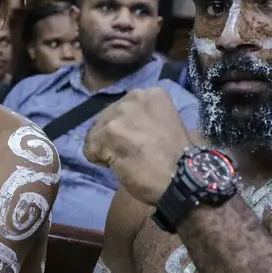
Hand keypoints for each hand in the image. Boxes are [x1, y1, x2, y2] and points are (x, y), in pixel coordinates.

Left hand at [84, 88, 190, 204]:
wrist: (182, 178)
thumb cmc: (177, 158)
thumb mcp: (164, 124)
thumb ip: (143, 118)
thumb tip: (123, 127)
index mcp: (152, 94)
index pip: (123, 108)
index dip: (125, 128)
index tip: (138, 142)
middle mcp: (135, 97)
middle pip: (107, 117)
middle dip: (113, 137)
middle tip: (129, 153)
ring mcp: (121, 114)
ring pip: (97, 133)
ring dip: (105, 148)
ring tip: (125, 160)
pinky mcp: (108, 132)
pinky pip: (90, 148)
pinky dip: (98, 160)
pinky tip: (117, 165)